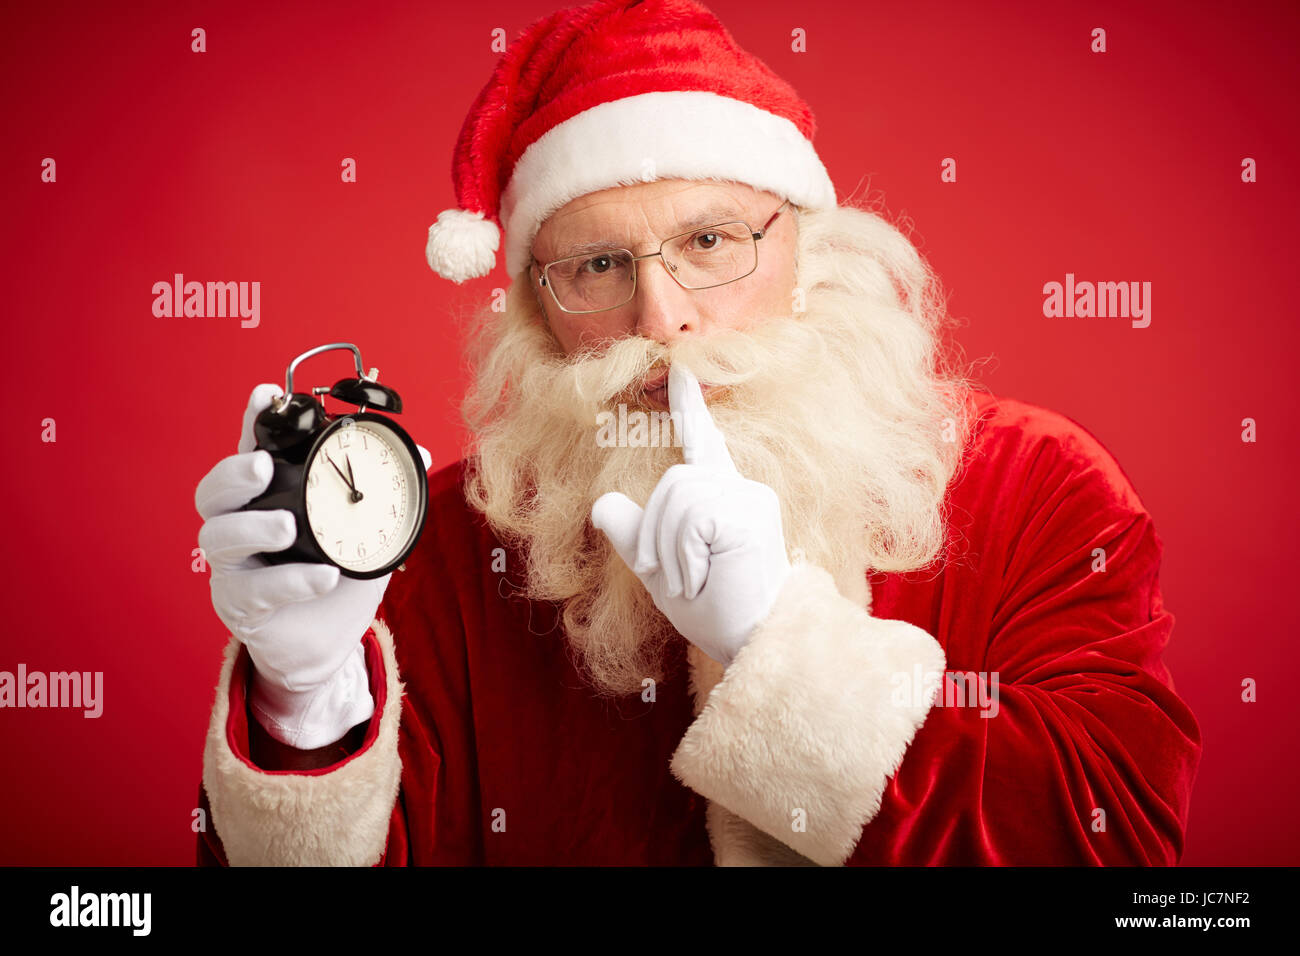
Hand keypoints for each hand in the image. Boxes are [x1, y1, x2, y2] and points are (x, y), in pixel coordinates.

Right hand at [195, 383, 433, 747]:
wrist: (328, 644)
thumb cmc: (338, 576)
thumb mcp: (368, 531)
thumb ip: (387, 493)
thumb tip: (420, 454)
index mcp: (269, 495)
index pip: (252, 449)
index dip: (253, 421)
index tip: (263, 394)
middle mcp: (240, 524)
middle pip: (213, 491)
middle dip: (233, 473)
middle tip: (263, 466)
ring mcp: (233, 567)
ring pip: (220, 537)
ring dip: (253, 528)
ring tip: (289, 528)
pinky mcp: (239, 605)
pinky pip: (253, 590)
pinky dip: (288, 582)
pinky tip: (322, 577)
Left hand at [591, 364, 791, 666]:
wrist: (750, 642)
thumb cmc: (713, 610)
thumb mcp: (660, 568)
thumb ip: (633, 534)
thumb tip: (601, 503)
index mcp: (723, 498)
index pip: (704, 445)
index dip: (689, 408)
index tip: (679, 370)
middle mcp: (741, 490)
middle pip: (672, 481)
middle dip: (655, 533)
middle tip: (671, 578)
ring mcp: (750, 499)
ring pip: (677, 495)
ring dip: (668, 548)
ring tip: (692, 581)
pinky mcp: (749, 513)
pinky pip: (690, 516)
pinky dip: (683, 553)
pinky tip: (705, 577)